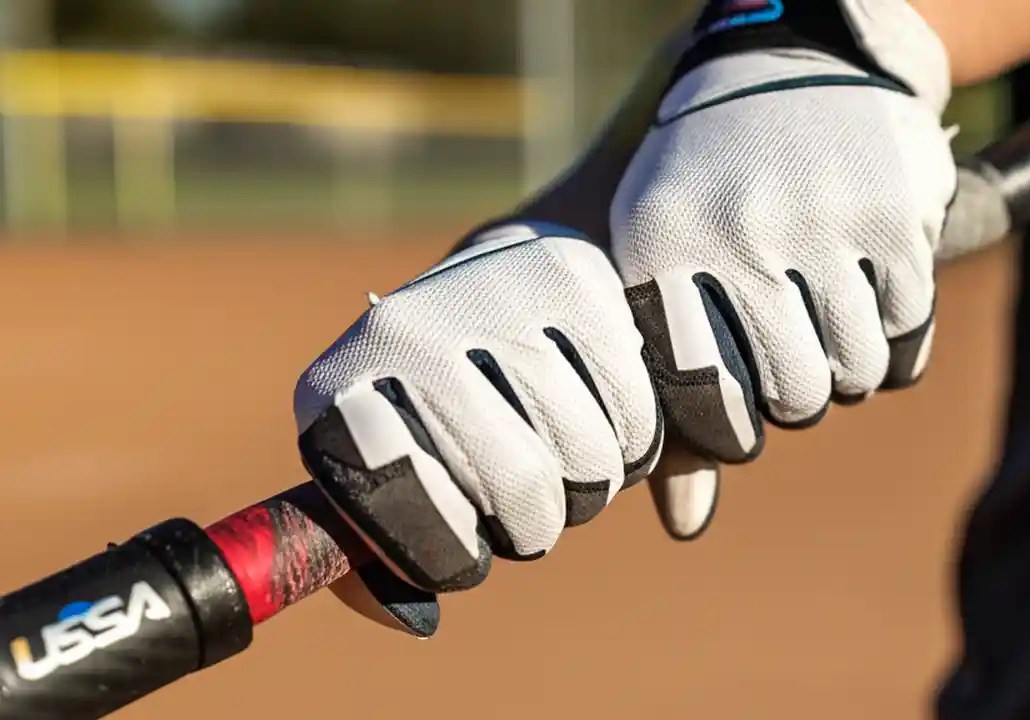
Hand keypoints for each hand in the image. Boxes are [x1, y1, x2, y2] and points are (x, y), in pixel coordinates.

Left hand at [294, 222, 662, 633]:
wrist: (506, 277)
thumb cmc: (448, 408)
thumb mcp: (405, 475)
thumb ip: (394, 556)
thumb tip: (416, 617)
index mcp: (337, 392)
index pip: (392, 497)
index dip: (443, 544)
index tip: (467, 543)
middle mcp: (403, 331)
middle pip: (521, 489)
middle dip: (536, 521)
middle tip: (527, 495)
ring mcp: (486, 296)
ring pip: (588, 458)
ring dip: (591, 482)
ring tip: (564, 448)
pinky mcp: (569, 278)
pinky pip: (635, 413)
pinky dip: (635, 440)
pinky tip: (602, 412)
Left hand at [610, 0, 955, 534]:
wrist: (794, 64)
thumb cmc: (714, 193)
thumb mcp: (667, 271)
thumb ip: (674, 401)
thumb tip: (686, 529)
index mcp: (659, 250)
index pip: (700, 405)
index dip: (727, 427)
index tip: (737, 406)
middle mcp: (737, 232)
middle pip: (792, 402)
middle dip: (797, 397)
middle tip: (790, 353)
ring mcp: (822, 220)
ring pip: (855, 376)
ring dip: (847, 365)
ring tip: (825, 314)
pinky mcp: (899, 215)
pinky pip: (907, 339)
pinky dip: (895, 336)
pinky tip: (867, 290)